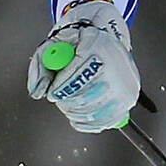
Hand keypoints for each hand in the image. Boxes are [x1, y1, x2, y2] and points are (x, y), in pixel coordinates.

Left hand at [27, 0, 140, 132]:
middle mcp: (118, 68)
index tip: (52, 91)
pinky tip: (78, 113)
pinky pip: (103, 122)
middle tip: (60, 95)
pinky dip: (86, 122)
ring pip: (93, 112)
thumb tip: (38, 91)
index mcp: (98, 47)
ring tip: (69, 100)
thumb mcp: (54, 45)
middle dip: (65, 100)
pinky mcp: (127, 102)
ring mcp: (125, 87)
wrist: (103, 43)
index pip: (78, 76)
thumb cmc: (78, 45)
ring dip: (73, 111)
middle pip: (86, 97)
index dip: (60, 88)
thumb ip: (41, 66)